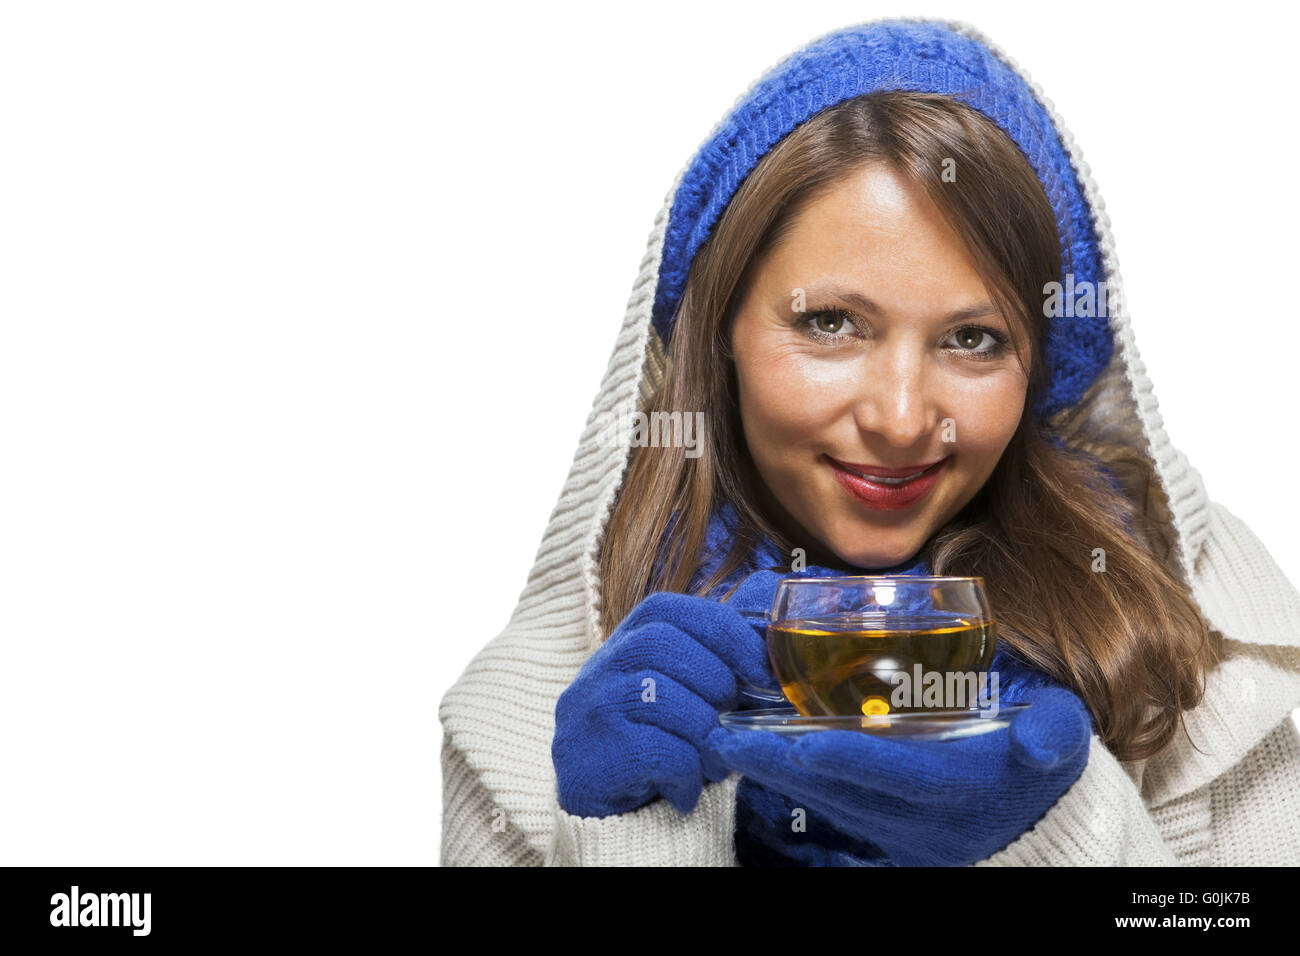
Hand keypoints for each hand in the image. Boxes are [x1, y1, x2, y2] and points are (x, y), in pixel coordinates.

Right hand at [552, 587, 775, 817]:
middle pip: (662, 644)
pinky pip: (655, 752)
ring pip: (661, 697)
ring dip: (704, 733)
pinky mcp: (587, 757)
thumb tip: (770, 596)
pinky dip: (686, 773)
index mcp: (626, 639)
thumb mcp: (688, 687)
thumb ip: (721, 648)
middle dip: (715, 681)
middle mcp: (600, 666)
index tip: (761, 669)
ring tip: (715, 763)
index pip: (670, 610)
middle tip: (731, 720)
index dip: (723, 631)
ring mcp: (590, 709)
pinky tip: (685, 788)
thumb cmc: (659, 740)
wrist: (606, 810)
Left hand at [704, 685, 1092, 865]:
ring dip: (778, 773)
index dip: (854, 759)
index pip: (902, 778)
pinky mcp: (884, 828)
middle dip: (788, 766)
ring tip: (727, 742)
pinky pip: (830, 804)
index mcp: (965, 788)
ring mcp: (902, 829)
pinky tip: (756, 754)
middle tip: (732, 738)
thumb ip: (1056, 732)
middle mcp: (926, 819)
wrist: (1040, 813)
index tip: (805, 740)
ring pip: (829, 800)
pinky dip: (793, 780)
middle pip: (847, 793)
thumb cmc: (1041, 754)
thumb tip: (1045, 740)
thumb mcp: (1060, 733)